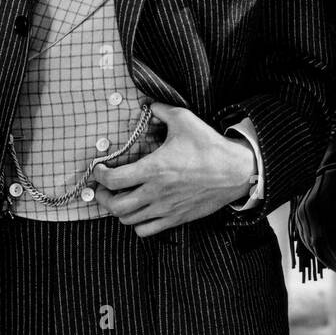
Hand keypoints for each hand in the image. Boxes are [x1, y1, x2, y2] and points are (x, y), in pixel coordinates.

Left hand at [92, 102, 255, 237]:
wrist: (236, 171)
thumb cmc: (210, 146)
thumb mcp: (185, 119)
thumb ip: (161, 110)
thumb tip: (147, 104)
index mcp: (154, 169)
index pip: (113, 180)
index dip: (99, 175)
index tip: (99, 169)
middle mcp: (156, 192)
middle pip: (115, 206)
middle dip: (102, 197)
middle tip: (102, 188)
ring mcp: (166, 208)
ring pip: (128, 220)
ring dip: (118, 210)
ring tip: (118, 199)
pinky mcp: (176, 218)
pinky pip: (146, 231)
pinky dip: (137, 224)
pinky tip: (140, 212)